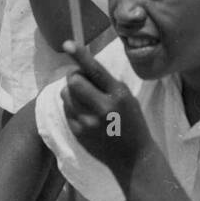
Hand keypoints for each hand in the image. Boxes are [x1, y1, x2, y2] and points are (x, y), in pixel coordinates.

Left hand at [61, 40, 151, 179]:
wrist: (133, 157)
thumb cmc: (132, 122)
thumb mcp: (127, 98)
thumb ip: (107, 84)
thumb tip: (82, 68)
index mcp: (118, 95)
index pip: (95, 70)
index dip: (80, 55)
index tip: (67, 43)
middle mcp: (102, 107)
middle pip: (74, 80)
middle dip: (75, 75)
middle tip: (82, 79)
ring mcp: (88, 122)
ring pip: (67, 94)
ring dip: (72, 91)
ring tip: (85, 98)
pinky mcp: (78, 133)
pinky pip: (66, 109)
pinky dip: (72, 105)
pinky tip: (84, 112)